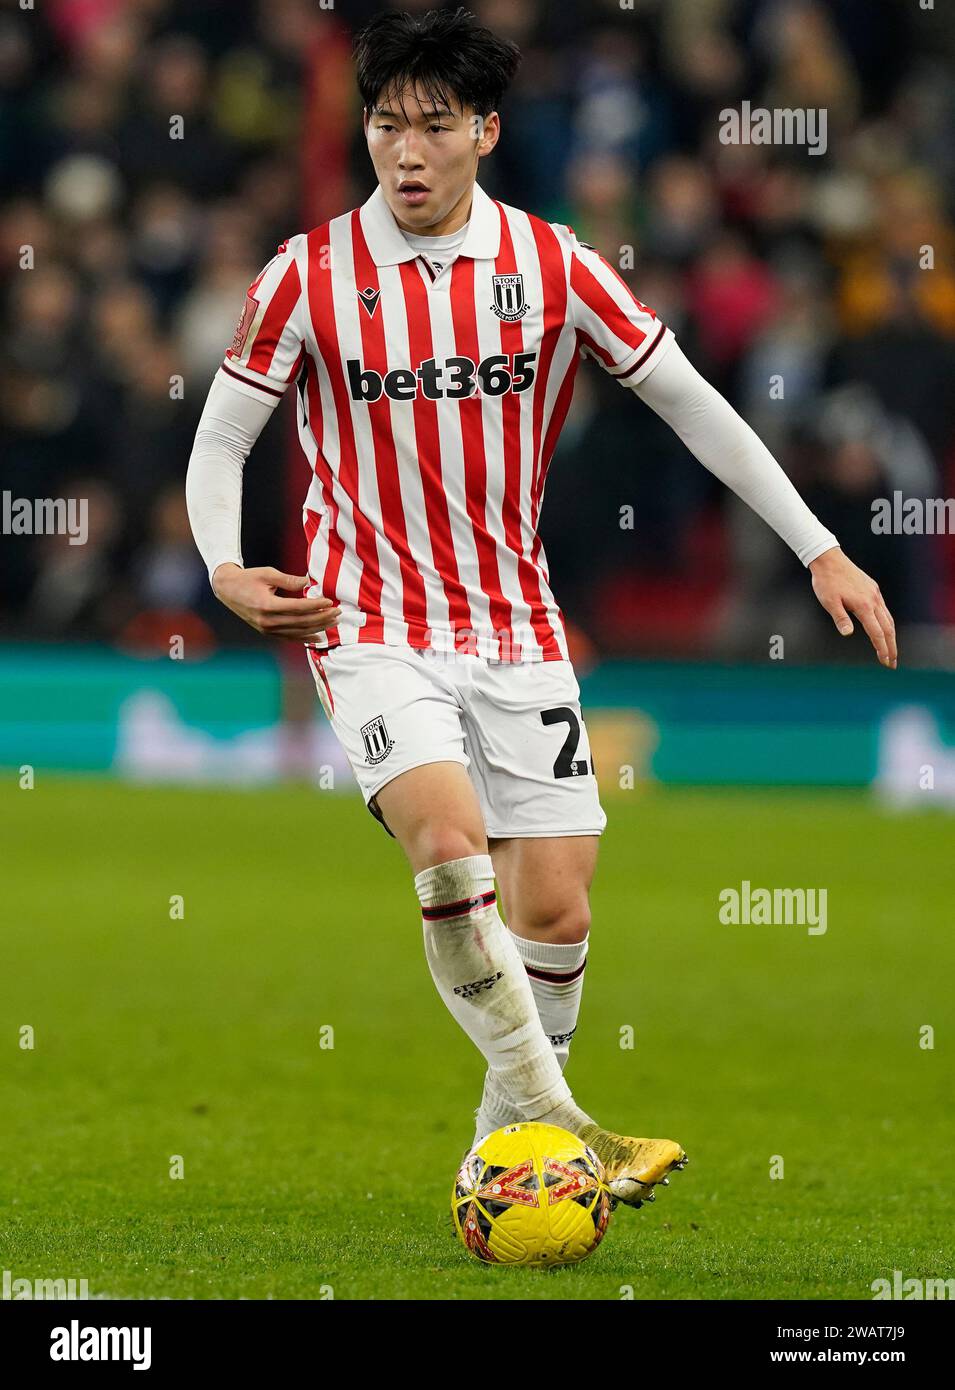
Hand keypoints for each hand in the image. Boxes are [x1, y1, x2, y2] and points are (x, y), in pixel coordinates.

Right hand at [211, 564, 340, 639]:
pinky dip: (305, 638)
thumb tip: (310, 581)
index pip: (298, 608)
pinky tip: (318, 637)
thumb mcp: (268, 574)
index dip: (316, 605)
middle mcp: (267, 621)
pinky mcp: (267, 632)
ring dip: (318, 628)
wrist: (227, 590)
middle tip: (338, 612)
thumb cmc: (248, 578)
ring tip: (333, 623)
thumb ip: (289, 580)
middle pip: (301, 622)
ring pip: (297, 632)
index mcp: (267, 606)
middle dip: (322, 618)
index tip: (330, 601)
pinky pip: (289, 637)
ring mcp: (267, 629)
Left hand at [808, 548, 896, 667]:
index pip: (877, 632)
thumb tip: (848, 633)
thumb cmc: (826, 582)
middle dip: (891, 647)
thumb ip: (840, 618)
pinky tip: (885, 628)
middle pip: (888, 628)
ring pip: (888, 619)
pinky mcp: (873, 589)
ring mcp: (875, 594)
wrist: (829, 559)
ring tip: (891, 650)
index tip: (886, 661)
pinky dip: (888, 623)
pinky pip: (884, 609)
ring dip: (891, 636)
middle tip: (892, 663)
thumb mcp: (829, 602)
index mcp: (863, 605)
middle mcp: (873, 600)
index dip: (882, 648)